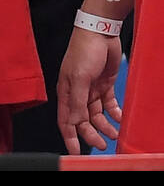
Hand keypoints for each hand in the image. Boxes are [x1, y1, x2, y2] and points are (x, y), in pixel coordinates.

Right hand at [56, 27, 122, 154]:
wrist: (100, 32)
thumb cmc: (84, 51)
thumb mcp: (79, 77)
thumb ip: (76, 101)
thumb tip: (73, 122)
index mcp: (66, 92)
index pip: (65, 120)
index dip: (69, 137)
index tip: (74, 152)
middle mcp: (77, 93)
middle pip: (82, 120)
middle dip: (91, 134)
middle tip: (102, 145)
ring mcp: (91, 89)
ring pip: (96, 115)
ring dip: (104, 126)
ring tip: (115, 134)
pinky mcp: (104, 84)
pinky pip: (108, 104)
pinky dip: (114, 113)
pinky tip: (120, 118)